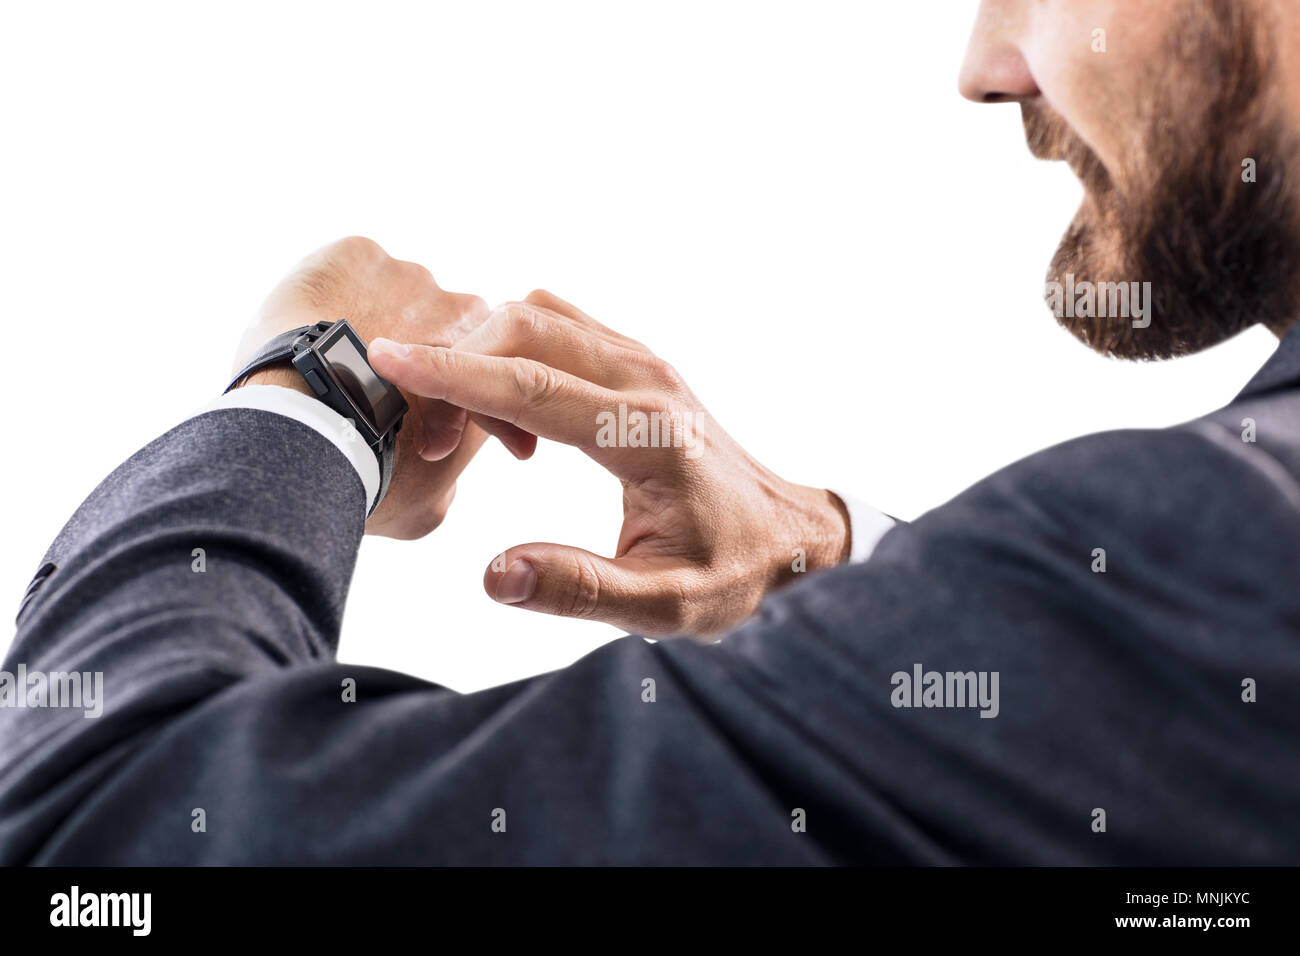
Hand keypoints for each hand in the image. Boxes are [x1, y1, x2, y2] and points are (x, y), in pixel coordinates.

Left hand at [233, 236, 492, 538]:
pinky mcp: (358, 253)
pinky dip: (332, 290)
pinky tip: (311, 327)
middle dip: (417, 349)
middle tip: (375, 387)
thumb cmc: (369, 479)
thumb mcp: (428, 504)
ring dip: (373, 317)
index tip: (423, 412)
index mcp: (490, 369)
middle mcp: (462, 312)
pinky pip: (349, 265)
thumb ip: (448, 477)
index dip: (450, 389)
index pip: (481, 368)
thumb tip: (442, 473)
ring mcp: (410, 276)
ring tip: (332, 359)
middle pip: (442, 324)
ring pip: (393, 292)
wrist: (305, 439)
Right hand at [367, 291, 850, 636]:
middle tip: (428, 438)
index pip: (532, 386)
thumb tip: (495, 576)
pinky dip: (514, 353)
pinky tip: (514, 421)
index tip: (386, 361)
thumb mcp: (664, 607)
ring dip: (484, 353)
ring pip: (540, 315)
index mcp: (649, 435)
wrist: (786, 538)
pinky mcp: (638, 364)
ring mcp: (645, 363)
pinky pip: (558, 328)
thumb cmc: (731, 574)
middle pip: (526, 327)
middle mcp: (647, 381)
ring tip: (472, 435)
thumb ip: (580, 590)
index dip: (452, 374)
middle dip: (456, 365)